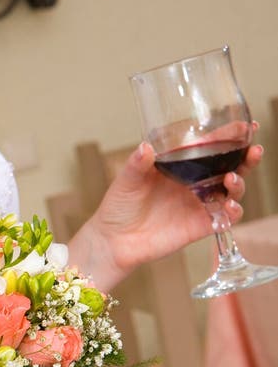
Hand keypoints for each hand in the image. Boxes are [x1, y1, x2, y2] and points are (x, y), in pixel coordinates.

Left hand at [69, 134, 262, 291]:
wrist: (113, 240)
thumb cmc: (119, 206)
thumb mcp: (126, 180)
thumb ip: (137, 163)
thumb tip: (146, 147)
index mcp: (181, 165)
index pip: (212, 146)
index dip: (231, 135)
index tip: (247, 125)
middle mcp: (195, 183)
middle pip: (231, 166)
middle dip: (246, 157)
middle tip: (253, 150)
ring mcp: (199, 204)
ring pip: (232, 191)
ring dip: (239, 183)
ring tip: (231, 178)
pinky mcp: (199, 226)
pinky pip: (225, 218)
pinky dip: (233, 212)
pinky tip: (229, 207)